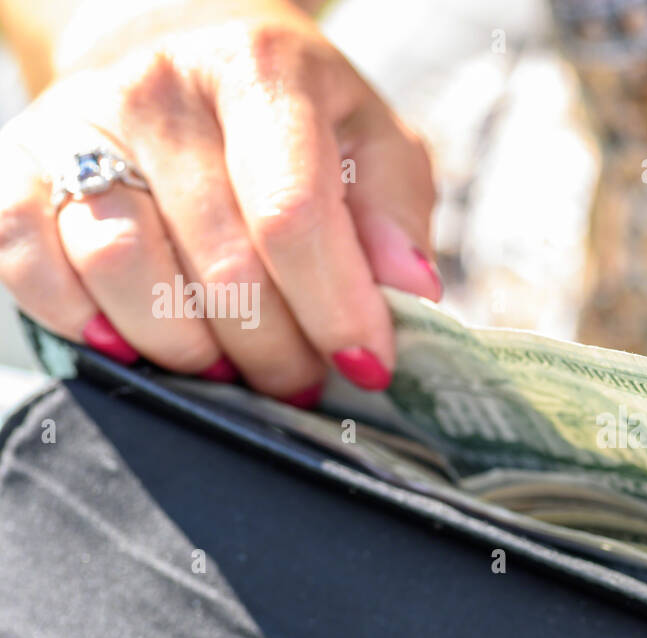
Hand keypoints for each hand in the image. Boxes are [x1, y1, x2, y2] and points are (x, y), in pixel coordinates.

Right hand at [0, 0, 440, 403]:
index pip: (293, 214)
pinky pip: (29, 262)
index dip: (336, 309)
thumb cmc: (297, 118)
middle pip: (218, 262)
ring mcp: (77, 124)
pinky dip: (82, 321)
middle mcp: (159, 88)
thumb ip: (398, 214)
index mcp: (260, 71)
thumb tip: (409, 291)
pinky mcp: (19, 165)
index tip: (368, 366)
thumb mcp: (374, 143)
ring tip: (231, 367)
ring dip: (188, 349)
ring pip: (122, 267)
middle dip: (276, 350)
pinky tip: (136, 347)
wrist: (183, 50)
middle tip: (302, 380)